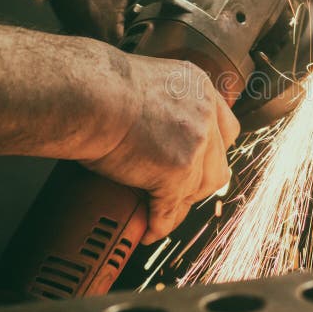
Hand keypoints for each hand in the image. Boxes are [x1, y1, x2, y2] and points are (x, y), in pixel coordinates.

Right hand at [83, 53, 239, 244]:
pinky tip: (148, 230)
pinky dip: (158, 223)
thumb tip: (149, 123)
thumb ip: (161, 100)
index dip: (212, 152)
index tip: (200, 164)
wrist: (87, 94)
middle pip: (217, 163)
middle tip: (176, 194)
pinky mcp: (177, 171)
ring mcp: (195, 143)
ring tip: (161, 213)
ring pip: (200, 188)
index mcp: (198, 88)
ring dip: (179, 206)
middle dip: (198, 183)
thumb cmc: (98, 86)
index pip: (225, 128)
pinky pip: (170, 208)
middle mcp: (204, 114)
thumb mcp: (144, 81)